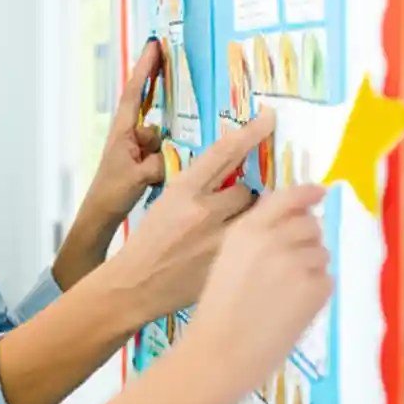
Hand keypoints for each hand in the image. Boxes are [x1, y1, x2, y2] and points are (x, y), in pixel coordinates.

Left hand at [80, 40, 165, 229]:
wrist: (101, 214)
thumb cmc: (112, 192)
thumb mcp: (139, 177)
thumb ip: (160, 162)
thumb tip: (175, 154)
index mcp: (122, 131)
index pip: (133, 93)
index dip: (144, 69)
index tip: (154, 46)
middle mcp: (128, 134)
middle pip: (149, 109)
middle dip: (157, 96)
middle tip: (167, 72)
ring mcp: (135, 146)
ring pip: (160, 137)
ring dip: (163, 150)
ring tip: (154, 172)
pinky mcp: (142, 159)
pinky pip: (161, 150)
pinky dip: (166, 157)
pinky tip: (164, 173)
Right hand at [98, 109, 276, 324]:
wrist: (134, 285)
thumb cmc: (148, 242)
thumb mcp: (165, 204)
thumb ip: (197, 189)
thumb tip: (231, 174)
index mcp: (181, 191)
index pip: (223, 151)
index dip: (251, 131)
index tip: (270, 117)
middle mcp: (202, 211)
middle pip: (247, 188)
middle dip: (247, 196)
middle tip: (241, 205)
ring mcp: (218, 239)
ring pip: (255, 216)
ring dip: (253, 219)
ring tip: (241, 230)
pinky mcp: (228, 264)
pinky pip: (255, 244)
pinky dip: (255, 244)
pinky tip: (246, 252)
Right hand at [185, 183, 332, 388]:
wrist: (222, 351)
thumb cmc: (218, 310)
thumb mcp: (228, 259)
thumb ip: (256, 236)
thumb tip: (294, 219)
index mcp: (247, 229)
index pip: (287, 198)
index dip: (307, 193)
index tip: (320, 191)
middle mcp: (274, 238)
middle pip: (310, 224)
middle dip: (307, 240)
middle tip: (291, 266)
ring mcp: (298, 262)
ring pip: (321, 253)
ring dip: (311, 268)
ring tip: (284, 294)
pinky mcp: (316, 287)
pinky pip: (326, 280)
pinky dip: (315, 292)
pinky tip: (291, 309)